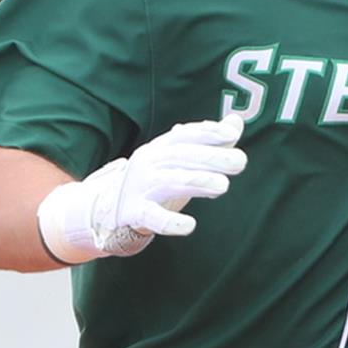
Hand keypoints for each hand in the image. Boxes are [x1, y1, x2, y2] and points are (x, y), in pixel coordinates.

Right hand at [38, 116, 247, 262]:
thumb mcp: (179, 159)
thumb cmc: (154, 181)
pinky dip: (170, 222)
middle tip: (240, 162)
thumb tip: (236, 121)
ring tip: (223, 186)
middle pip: (180, 157)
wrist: (107, 209)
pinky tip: (189, 226)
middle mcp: (148, 163)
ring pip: (170, 182)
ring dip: (197, 183)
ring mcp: (139, 187)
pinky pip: (152, 218)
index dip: (206, 133)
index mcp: (159, 148)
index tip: (230, 135)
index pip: (183, 136)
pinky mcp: (134, 213)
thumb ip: (209, 142)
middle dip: (211, 158)